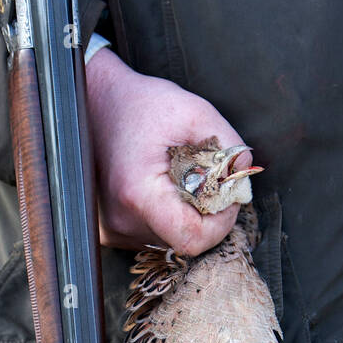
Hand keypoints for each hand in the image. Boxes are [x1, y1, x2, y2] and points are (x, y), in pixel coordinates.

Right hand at [85, 48, 251, 255]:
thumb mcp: (194, 112)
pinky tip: (164, 186)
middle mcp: (122, 220)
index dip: (221, 223)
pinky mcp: (113, 231)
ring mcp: (115, 229)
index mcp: (139, 194)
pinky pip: (155, 234)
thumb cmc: (141, 104)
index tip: (227, 197)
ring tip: (180, 178)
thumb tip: (246, 173)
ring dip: (187, 214)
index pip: (192, 240)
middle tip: (207, 179)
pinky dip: (170, 215)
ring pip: (171, 240)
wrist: (96, 102)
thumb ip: (227, 143)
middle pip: (185, 241)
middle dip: (207, 214)